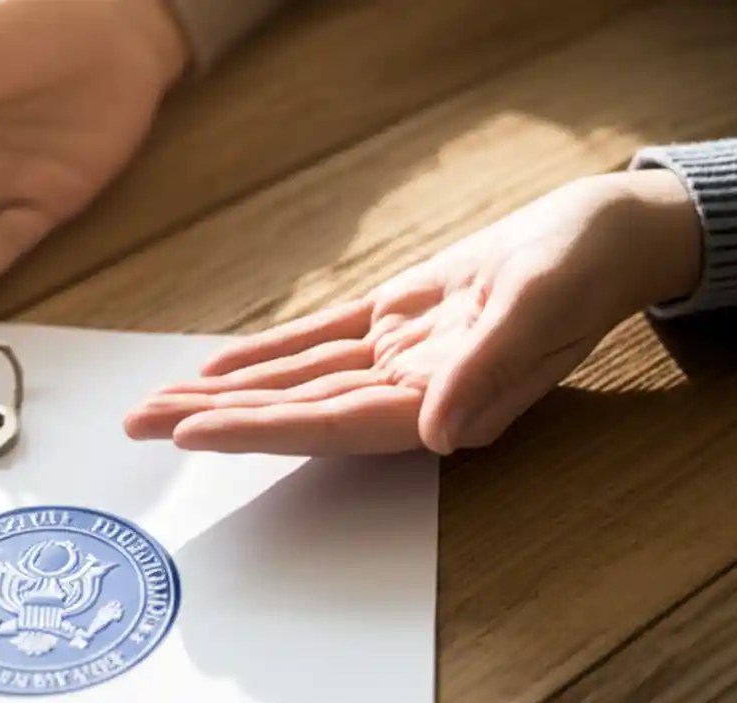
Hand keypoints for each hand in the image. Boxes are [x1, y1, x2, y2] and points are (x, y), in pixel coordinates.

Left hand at [124, 170, 701, 455]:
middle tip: (138, 426)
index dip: (257, 429)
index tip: (190, 433)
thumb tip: (435, 433)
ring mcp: (393, 359)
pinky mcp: (389, 321)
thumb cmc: (581, 270)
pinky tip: (215, 367)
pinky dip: (263, 353)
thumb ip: (486, 375)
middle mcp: (406, 393)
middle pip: (292, 411)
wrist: (598, 235)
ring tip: (156, 404)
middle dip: (213, 420)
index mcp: (442, 405)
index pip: (330, 425)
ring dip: (222, 392)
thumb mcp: (542, 310)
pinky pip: (314, 341)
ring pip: (291, 380)